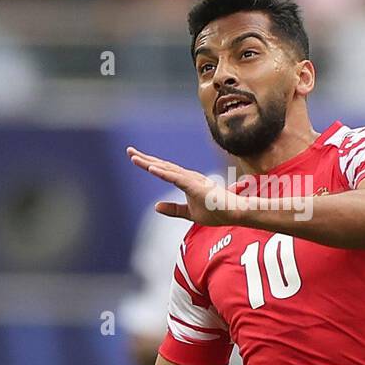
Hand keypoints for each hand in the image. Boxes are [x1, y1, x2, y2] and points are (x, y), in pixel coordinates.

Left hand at [126, 147, 244, 226]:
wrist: (236, 213)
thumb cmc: (217, 211)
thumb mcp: (189, 213)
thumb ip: (173, 209)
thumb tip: (155, 206)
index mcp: (187, 181)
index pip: (164, 170)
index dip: (149, 163)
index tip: (134, 157)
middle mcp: (188, 177)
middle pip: (163, 166)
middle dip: (145, 158)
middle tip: (129, 150)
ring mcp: (193, 180)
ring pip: (167, 169)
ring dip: (150, 163)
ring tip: (134, 157)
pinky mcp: (196, 186)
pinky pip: (176, 178)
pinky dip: (163, 173)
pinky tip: (151, 168)